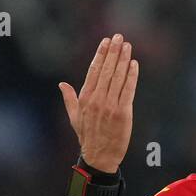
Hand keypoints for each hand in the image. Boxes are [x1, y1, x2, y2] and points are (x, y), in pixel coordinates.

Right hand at [58, 34, 137, 173]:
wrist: (99, 158)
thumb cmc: (88, 138)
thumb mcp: (75, 118)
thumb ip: (70, 99)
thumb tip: (62, 84)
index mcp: (85, 98)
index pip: (93, 70)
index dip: (100, 54)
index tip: (105, 41)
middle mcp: (97, 100)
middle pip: (106, 70)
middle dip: (113, 52)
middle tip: (118, 37)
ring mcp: (110, 106)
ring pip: (117, 78)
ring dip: (123, 60)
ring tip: (127, 46)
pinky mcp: (123, 114)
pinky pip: (128, 90)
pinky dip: (131, 76)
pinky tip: (134, 64)